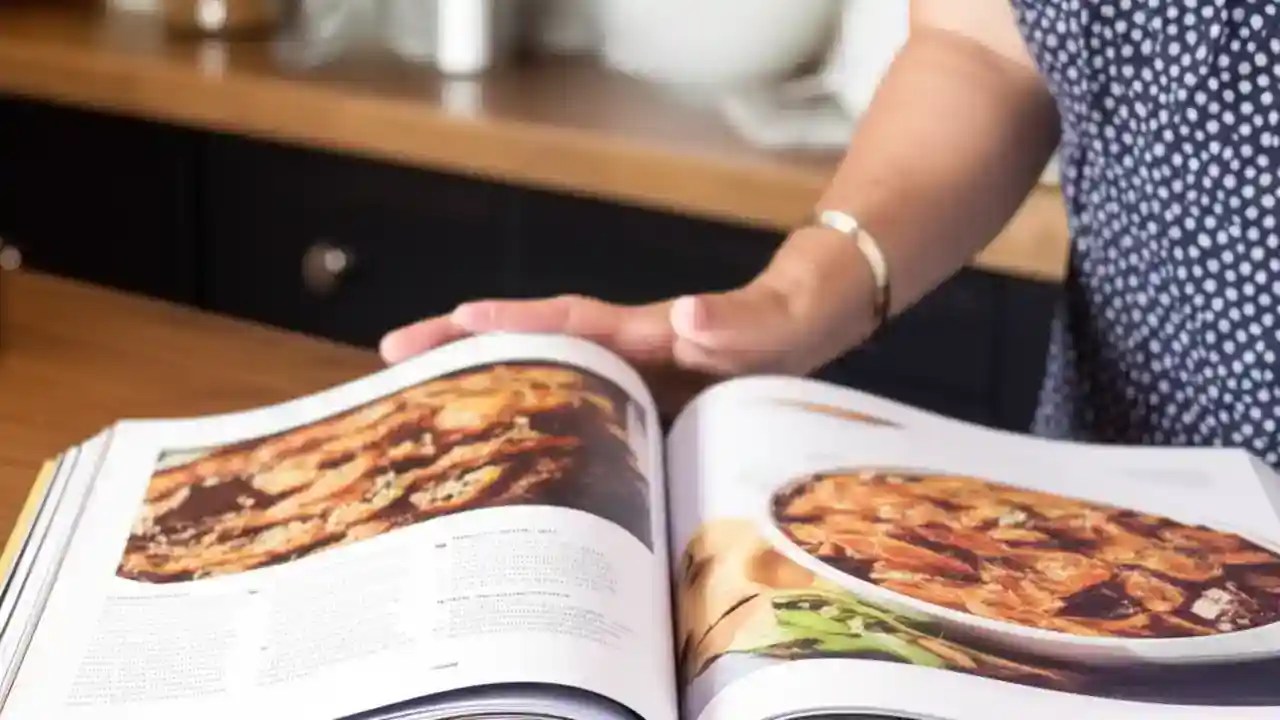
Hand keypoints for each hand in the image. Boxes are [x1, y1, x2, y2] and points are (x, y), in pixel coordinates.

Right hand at [378, 227, 875, 414]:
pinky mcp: (642, 405)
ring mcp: (629, 378)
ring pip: (546, 378)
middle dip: (464, 347)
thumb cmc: (789, 321)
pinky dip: (535, 420)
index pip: (565, 324)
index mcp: (644, 332)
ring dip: (488, 384)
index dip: (507, 325)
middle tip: (392, 361)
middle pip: (533, 345)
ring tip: (420, 408)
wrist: (812, 324)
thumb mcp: (770, 324)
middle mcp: (625, 351)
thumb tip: (688, 316)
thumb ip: (734, 322)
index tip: (445, 325)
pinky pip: (577, 410)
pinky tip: (506, 457)